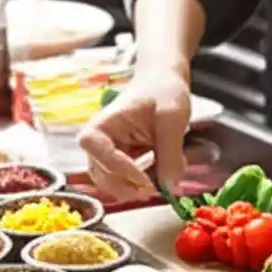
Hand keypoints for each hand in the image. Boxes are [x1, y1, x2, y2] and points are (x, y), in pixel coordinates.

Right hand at [78, 67, 189, 199]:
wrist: (165, 82)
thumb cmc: (164, 92)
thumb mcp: (172, 120)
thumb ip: (170, 154)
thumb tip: (170, 188)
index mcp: (102, 126)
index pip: (102, 155)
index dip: (124, 172)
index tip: (149, 182)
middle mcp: (99, 141)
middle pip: (102, 175)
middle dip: (128, 187)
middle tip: (157, 190)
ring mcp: (109, 151)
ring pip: (112, 182)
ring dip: (135, 188)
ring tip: (162, 182)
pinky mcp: (122, 158)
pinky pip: (126, 179)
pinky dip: (144, 182)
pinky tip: (163, 173)